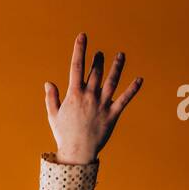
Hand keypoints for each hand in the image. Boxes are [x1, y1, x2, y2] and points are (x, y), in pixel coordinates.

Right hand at [44, 33, 142, 164]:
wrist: (77, 154)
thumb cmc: (64, 135)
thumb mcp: (53, 116)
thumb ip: (51, 98)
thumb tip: (48, 83)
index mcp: (74, 95)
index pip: (77, 66)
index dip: (80, 49)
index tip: (82, 36)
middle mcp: (89, 96)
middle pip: (96, 71)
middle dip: (98, 60)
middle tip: (100, 54)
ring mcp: (102, 105)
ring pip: (112, 81)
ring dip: (117, 67)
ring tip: (121, 56)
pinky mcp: (112, 115)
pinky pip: (124, 100)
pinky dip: (132, 89)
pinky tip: (139, 80)